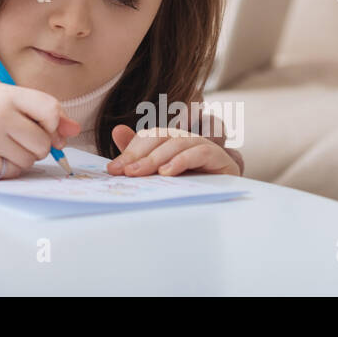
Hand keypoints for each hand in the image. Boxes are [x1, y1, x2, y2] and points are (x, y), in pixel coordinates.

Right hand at [0, 84, 79, 178]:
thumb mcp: (7, 102)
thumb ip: (42, 111)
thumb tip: (73, 129)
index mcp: (6, 94)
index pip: (50, 109)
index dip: (54, 125)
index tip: (45, 129)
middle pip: (43, 142)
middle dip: (37, 147)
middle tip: (18, 140)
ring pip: (30, 160)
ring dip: (22, 159)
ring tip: (3, 148)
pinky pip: (13, 172)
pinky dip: (8, 168)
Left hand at [104, 123, 239, 176]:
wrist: (223, 206)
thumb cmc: (190, 189)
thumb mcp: (159, 173)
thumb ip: (139, 154)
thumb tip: (117, 130)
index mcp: (172, 142)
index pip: (149, 137)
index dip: (130, 150)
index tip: (113, 169)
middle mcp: (189, 140)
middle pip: (161, 137)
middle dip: (140, 154)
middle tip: (124, 171)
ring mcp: (206, 147)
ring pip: (178, 143)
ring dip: (157, 157)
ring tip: (142, 172)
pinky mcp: (221, 159)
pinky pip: (201, 152)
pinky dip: (182, 160)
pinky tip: (168, 172)